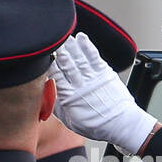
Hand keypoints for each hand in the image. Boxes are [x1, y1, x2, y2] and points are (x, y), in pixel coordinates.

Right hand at [50, 33, 159, 154]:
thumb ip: (57, 105)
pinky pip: (94, 56)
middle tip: (50, 41)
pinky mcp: (105, 73)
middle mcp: (81, 86)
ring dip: (71, 46)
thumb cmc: (95, 125)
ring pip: (79, 58)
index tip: (41, 56)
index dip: (48, 65)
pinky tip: (81, 38)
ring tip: (63, 36)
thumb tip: (46, 94)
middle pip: (66, 65)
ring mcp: (93, 78)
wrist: (119, 123)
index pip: (55, 77)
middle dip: (58, 51)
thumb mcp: (69, 120)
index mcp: (69, 98)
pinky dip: (87, 46)